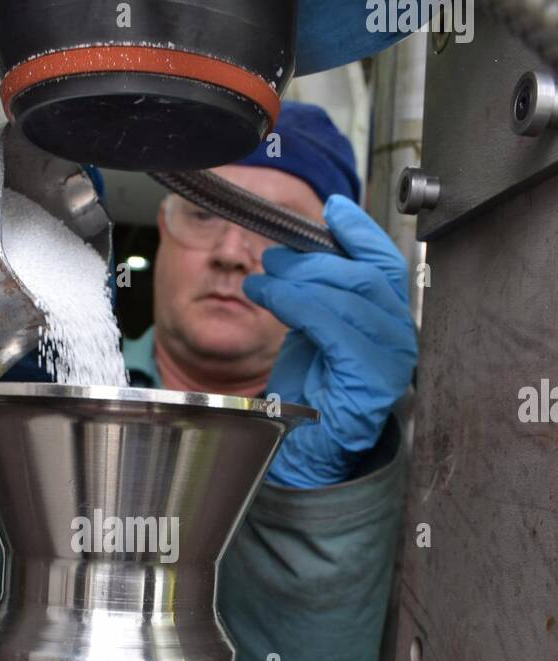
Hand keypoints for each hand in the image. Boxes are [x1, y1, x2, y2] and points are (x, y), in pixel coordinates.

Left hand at [242, 195, 418, 488]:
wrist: (306, 452)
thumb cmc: (310, 396)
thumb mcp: (313, 330)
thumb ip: (317, 294)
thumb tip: (294, 252)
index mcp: (390, 321)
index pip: (384, 264)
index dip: (359, 232)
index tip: (331, 208)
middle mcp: (399, 338)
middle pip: (364, 276)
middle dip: (313, 259)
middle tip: (271, 256)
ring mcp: (390, 360)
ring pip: (349, 296)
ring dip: (297, 280)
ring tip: (261, 280)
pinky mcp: (370, 380)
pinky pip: (333, 328)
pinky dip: (297, 305)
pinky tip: (269, 298)